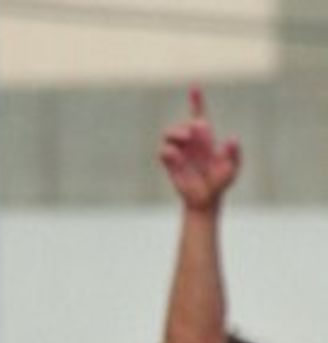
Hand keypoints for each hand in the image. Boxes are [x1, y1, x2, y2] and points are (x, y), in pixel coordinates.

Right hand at [159, 86, 239, 211]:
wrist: (205, 200)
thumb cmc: (220, 183)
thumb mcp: (232, 169)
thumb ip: (234, 154)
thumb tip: (231, 139)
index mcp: (206, 138)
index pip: (199, 115)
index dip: (196, 101)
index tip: (194, 87)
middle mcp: (190, 142)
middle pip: (181, 123)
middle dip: (184, 124)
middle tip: (191, 132)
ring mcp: (179, 152)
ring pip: (168, 133)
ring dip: (175, 132)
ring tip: (184, 139)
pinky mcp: (170, 164)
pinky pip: (163, 151)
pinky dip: (168, 150)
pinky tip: (176, 155)